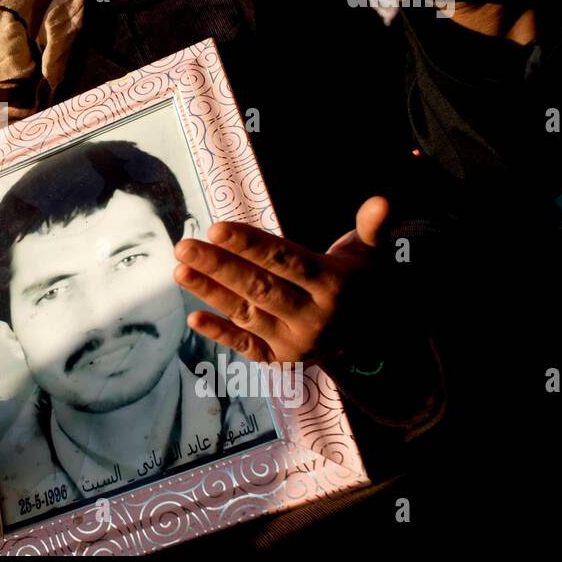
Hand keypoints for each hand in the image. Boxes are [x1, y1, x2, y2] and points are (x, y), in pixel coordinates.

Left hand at [172, 197, 390, 363]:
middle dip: (219, 266)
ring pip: (247, 314)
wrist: (377, 336)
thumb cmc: (361, 282)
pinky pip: (247, 346)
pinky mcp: (281, 359)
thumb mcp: (369, 254)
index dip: (250, 245)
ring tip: (179, 270)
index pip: (285, 260)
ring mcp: (296, 342)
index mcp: (333, 285)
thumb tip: (382, 201)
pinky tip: (193, 317)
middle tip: (184, 246)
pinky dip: (220, 334)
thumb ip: (370, 228)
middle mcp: (314, 317)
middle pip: (259, 287)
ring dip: (210, 293)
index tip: (216, 227)